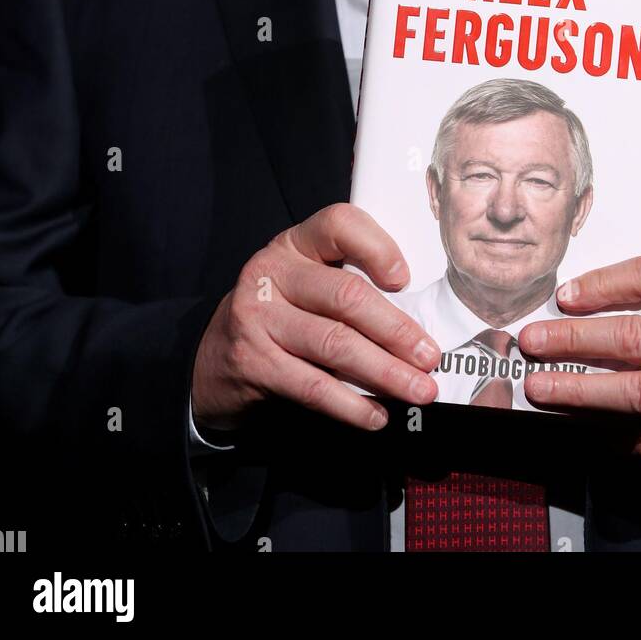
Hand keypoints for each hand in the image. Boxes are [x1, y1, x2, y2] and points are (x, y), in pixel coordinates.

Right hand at [191, 203, 438, 433]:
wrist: (211, 359)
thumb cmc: (278, 315)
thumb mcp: (305, 283)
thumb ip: (348, 285)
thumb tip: (418, 320)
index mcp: (294, 243)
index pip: (339, 224)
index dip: (378, 248)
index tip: (406, 280)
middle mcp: (272, 272)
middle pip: (347, 295)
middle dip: (396, 330)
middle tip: (429, 357)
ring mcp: (258, 316)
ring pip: (336, 343)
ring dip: (385, 373)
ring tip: (418, 391)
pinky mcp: (253, 361)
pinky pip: (314, 385)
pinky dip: (352, 404)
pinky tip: (377, 415)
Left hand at [517, 256, 640, 473]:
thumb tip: (578, 302)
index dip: (602, 284)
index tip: (562, 297)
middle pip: (633, 339)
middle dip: (573, 340)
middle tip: (531, 342)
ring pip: (635, 393)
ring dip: (578, 391)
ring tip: (539, 388)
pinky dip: (603, 429)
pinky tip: (572, 421)